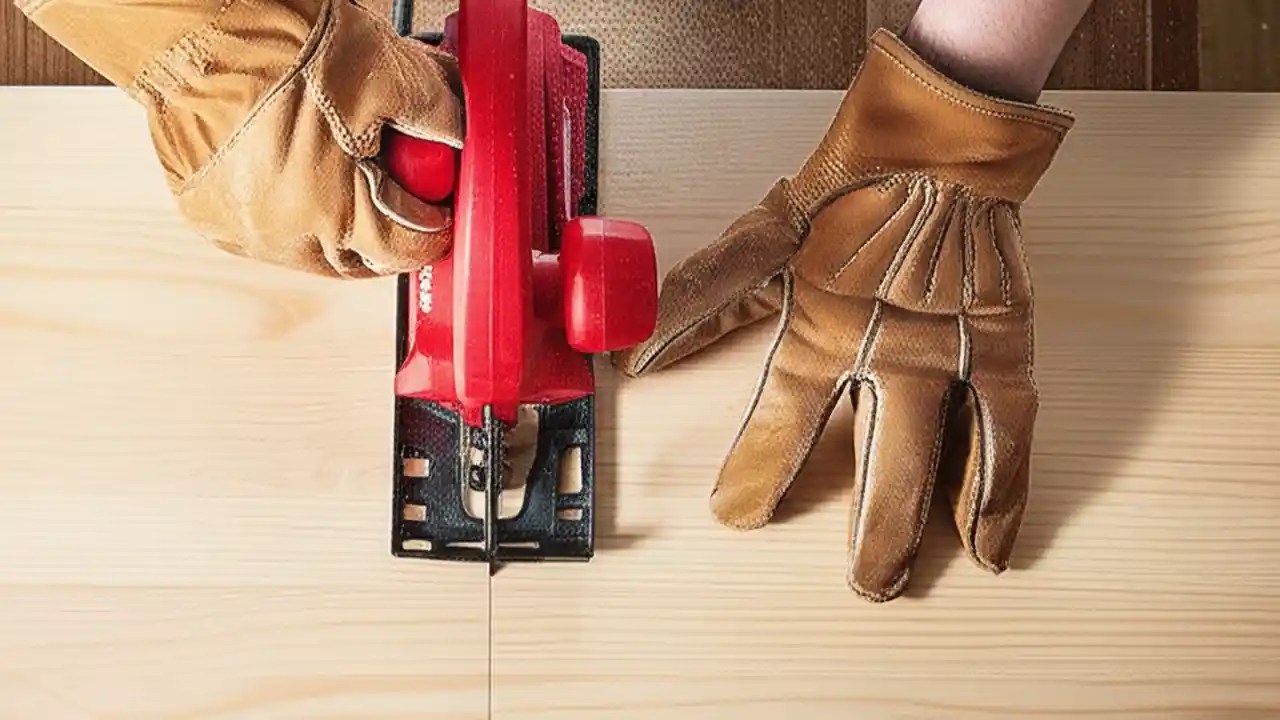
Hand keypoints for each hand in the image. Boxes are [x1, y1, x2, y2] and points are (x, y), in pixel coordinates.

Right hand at [21, 0, 462, 277]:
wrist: (188, 25)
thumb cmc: (275, 44)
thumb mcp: (385, 70)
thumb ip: (435, 113)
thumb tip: (458, 137)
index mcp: (332, 212)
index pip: (409, 248)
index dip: (436, 223)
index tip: (443, 203)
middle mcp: (283, 235)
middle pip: (363, 259)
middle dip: (393, 232)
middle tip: (409, 194)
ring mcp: (241, 230)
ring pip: (315, 253)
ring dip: (345, 229)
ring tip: (360, 182)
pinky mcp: (208, 213)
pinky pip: (269, 233)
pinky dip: (298, 215)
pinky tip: (308, 177)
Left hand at [615, 30, 1072, 600]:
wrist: (936, 142)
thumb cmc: (845, 191)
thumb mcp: (759, 241)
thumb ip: (702, 299)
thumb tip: (639, 352)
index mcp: (823, 324)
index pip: (785, 418)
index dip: (760, 472)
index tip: (736, 517)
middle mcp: (892, 349)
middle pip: (881, 460)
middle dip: (868, 530)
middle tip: (859, 586)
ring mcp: (953, 350)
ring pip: (945, 455)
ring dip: (929, 522)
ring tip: (912, 580)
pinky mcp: (1005, 343)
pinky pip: (1011, 427)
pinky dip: (1004, 487)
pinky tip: (993, 541)